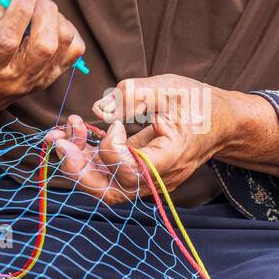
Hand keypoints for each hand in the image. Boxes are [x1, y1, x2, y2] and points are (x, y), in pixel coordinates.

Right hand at [0, 0, 84, 124]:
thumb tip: (11, 2)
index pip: (8, 39)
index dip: (20, 10)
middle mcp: (15, 77)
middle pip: (45, 44)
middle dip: (44, 12)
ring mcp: (36, 80)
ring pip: (64, 45)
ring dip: (57, 19)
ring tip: (40, 13)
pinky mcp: (49, 78)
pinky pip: (74, 51)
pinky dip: (68, 31)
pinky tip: (51, 26)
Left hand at [47, 74, 234, 204]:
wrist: (219, 122)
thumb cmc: (198, 103)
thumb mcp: (170, 88)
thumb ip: (136, 94)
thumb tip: (99, 108)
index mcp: (172, 158)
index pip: (133, 171)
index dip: (112, 150)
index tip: (113, 123)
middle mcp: (159, 179)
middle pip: (112, 190)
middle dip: (79, 168)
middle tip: (59, 140)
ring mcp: (149, 182)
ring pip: (106, 186)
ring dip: (79, 163)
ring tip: (61, 135)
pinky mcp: (139, 177)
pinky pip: (109, 176)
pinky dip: (89, 159)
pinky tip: (75, 136)